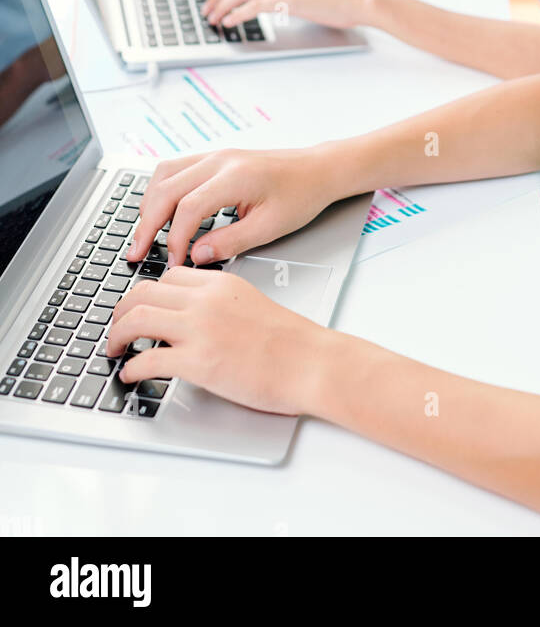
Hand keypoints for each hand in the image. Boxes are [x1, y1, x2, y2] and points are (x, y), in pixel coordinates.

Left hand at [105, 268, 334, 415]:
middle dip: (120, 312)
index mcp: (219, 284)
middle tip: (116, 328)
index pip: (168, 277)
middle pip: (142, 293)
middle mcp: (204, 301)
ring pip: (136, 319)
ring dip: (116, 336)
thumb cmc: (292, 342)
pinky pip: (148, 359)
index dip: (146, 294)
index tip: (139, 308)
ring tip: (114, 350)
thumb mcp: (252, 304)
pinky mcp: (198, 362)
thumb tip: (195, 321)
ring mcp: (199, 330)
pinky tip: (130, 375)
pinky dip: (131, 368)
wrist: (311, 362)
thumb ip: (219, 305)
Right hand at [124, 145, 340, 269]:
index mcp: (235, 176)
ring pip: (164, 174)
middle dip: (147, 224)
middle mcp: (219, 160)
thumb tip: (196, 256)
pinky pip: (175, 169)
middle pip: (166, 189)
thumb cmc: (300, 196)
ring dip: (149, 204)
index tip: (173, 262)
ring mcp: (214, 156)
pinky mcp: (214, 158)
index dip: (175, 239)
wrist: (316, 169)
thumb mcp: (270, 227)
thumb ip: (231, 241)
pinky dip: (160, 191)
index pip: (188, 208)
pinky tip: (159, 212)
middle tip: (137, 252)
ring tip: (144, 235)